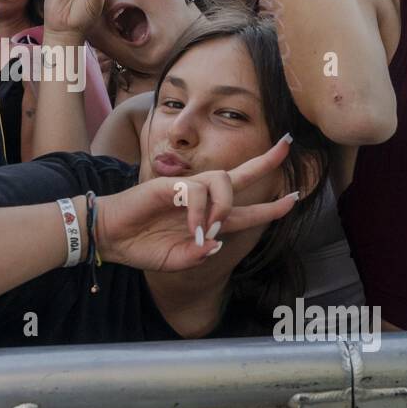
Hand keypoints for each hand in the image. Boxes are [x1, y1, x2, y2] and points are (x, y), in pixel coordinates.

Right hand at [93, 135, 297, 271]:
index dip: (271, 206)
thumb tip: (217, 244)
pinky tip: (192, 228)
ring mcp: (186, 189)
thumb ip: (198, 256)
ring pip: (223, 180)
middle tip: (287, 146)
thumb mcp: (176, 261)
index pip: (246, 208)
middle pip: (241, 175)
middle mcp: (202, 199)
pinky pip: (196, 191)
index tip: (295, 198)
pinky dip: (200, 211)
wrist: (111, 237)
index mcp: (208, 219)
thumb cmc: (142, 247)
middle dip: (266, 162)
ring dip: (226, 205)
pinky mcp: (170, 184)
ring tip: (212, 227)